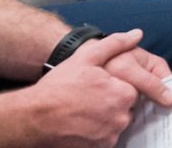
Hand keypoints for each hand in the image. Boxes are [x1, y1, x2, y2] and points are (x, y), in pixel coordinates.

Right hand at [19, 29, 168, 147]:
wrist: (34, 117)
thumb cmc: (58, 87)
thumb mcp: (86, 57)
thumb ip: (115, 44)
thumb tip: (136, 34)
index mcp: (124, 93)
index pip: (132, 90)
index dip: (114, 87)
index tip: (98, 87)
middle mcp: (121, 116)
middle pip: (125, 108)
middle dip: (111, 103)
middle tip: (88, 99)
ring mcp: (110, 135)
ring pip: (115, 123)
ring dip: (104, 118)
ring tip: (82, 111)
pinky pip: (105, 138)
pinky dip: (95, 132)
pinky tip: (80, 123)